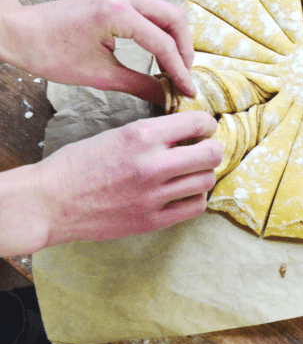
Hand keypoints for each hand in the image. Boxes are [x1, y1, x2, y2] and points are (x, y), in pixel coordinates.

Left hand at [0, 0, 195, 103]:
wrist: (19, 33)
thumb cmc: (49, 53)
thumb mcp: (98, 76)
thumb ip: (139, 85)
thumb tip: (166, 97)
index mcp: (115, 13)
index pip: (162, 43)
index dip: (180, 70)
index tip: (189, 91)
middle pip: (175, 18)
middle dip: (185, 49)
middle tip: (184, 76)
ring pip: (166, 12)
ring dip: (175, 40)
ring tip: (175, 67)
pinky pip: (151, 11)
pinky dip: (161, 32)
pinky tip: (159, 53)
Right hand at [0, 111, 222, 254]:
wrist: (50, 202)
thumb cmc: (79, 164)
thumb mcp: (117, 134)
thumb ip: (155, 133)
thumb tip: (188, 132)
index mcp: (141, 135)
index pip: (198, 123)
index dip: (206, 124)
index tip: (204, 129)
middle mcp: (152, 164)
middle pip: (211, 154)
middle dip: (212, 148)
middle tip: (203, 150)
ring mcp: (153, 195)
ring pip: (206, 181)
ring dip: (203, 174)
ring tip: (190, 172)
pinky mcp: (152, 221)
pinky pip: (195, 206)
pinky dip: (194, 197)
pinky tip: (182, 192)